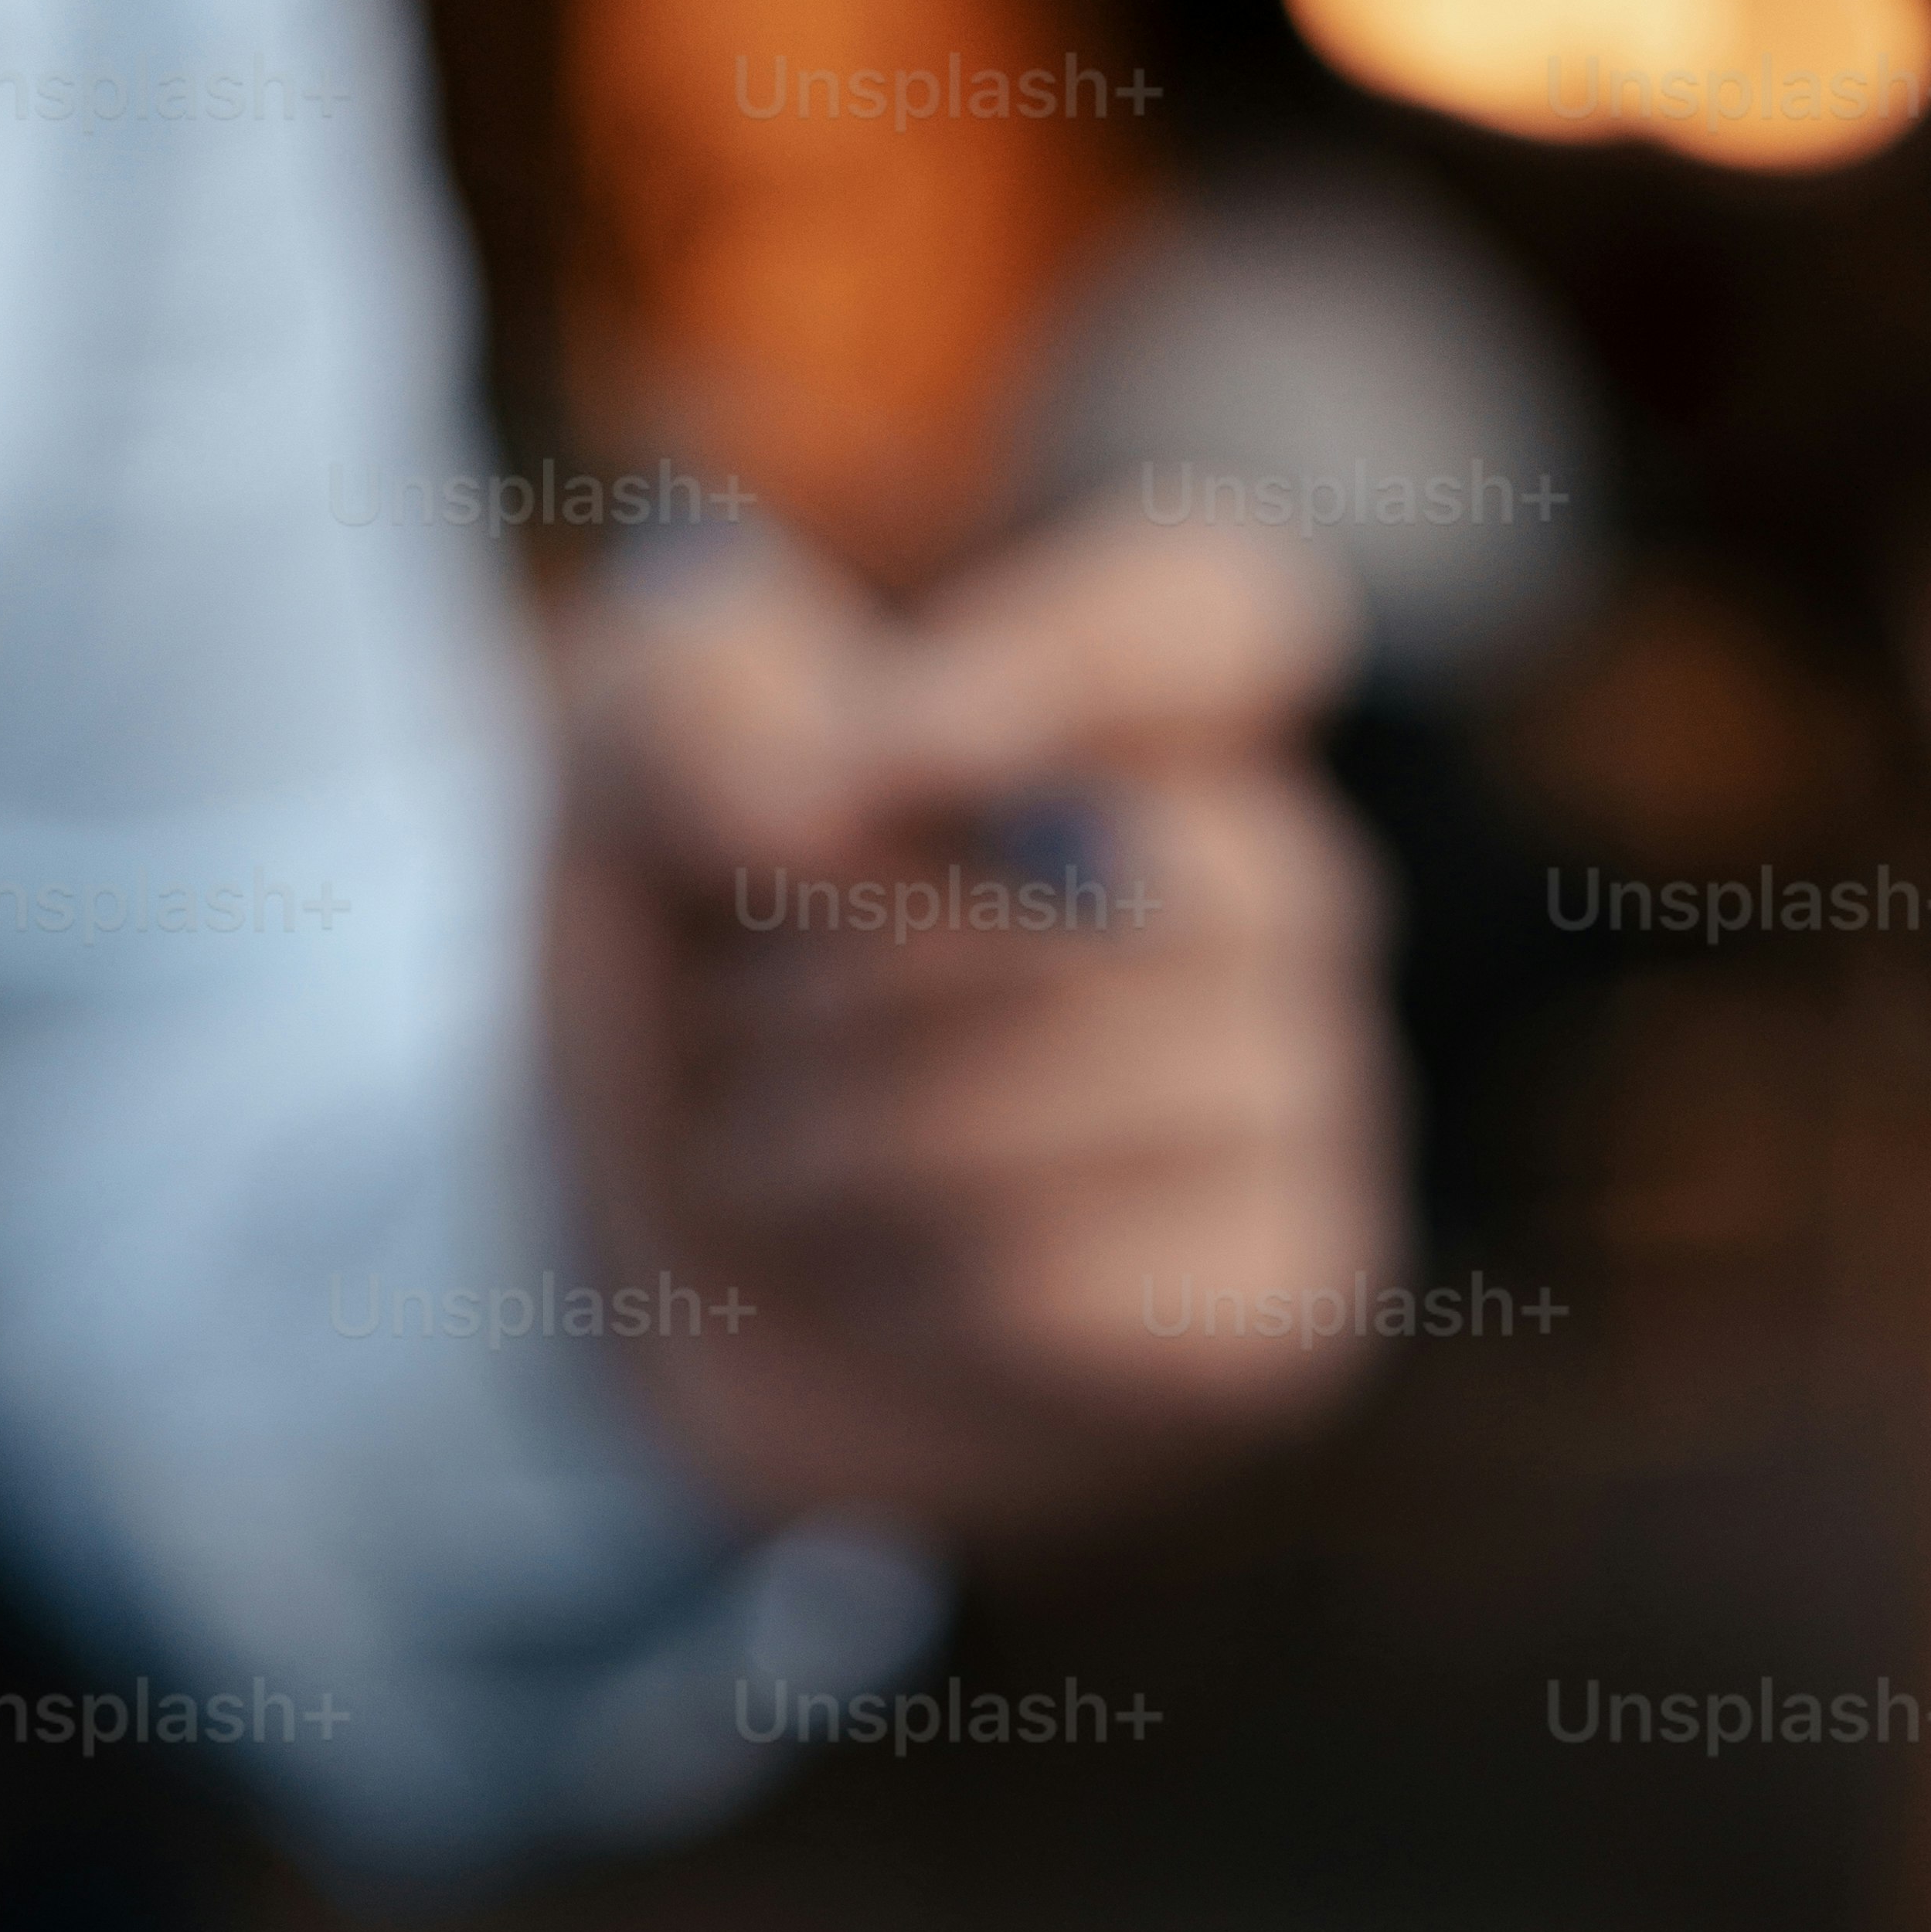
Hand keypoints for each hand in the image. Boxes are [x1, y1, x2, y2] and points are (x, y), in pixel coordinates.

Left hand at [549, 507, 1406, 1541]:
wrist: (696, 1317)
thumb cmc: (705, 1021)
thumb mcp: (628, 801)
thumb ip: (698, 701)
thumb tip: (842, 802)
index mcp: (1141, 716)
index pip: (1218, 614)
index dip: (1076, 670)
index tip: (900, 761)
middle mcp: (1268, 893)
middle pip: (1119, 873)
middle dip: (871, 962)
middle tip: (747, 1026)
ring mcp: (1302, 1104)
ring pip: (1100, 1088)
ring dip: (863, 1138)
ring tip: (782, 1164)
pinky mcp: (1282, 1300)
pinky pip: (1093, 1279)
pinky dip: (928, 1291)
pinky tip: (893, 1287)